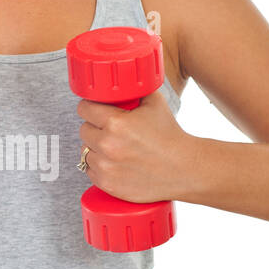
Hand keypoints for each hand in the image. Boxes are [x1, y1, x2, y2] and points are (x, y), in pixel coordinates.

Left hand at [76, 90, 195, 203]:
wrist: (185, 169)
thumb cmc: (171, 136)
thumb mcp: (155, 103)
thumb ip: (136, 91)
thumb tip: (126, 83)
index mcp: (116, 122)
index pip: (85, 109)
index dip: (89, 107)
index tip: (93, 109)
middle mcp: (107, 145)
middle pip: (84, 130)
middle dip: (94, 127)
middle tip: (107, 129)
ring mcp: (106, 167)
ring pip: (85, 152)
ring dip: (95, 148)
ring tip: (111, 147)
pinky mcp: (108, 184)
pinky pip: (90, 171)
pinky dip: (98, 167)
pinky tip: (111, 163)